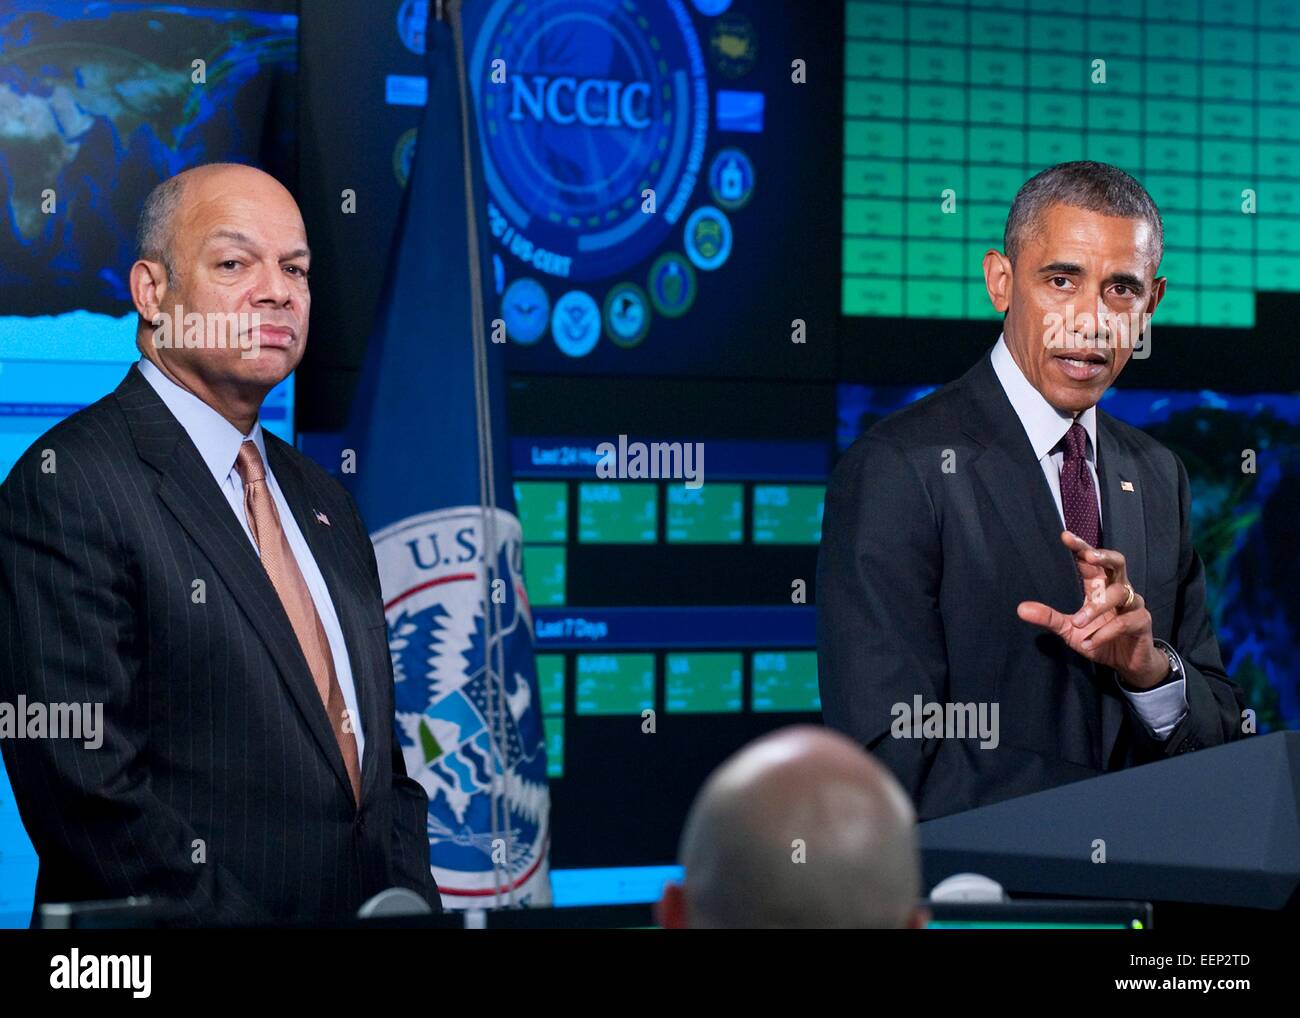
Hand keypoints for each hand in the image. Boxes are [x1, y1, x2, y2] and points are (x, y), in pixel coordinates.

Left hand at [1016, 530, 1170, 689]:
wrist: (1126, 663)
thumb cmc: (1097, 639)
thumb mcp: (1069, 629)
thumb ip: (1048, 617)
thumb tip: (1020, 608)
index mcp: (1100, 586)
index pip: (1091, 561)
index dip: (1081, 547)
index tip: (1065, 536)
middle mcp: (1119, 590)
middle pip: (1117, 563)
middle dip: (1103, 556)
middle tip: (1088, 556)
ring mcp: (1133, 605)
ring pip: (1119, 594)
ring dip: (1097, 607)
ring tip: (1077, 622)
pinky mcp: (1142, 623)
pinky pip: (1125, 622)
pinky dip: (1105, 633)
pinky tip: (1089, 643)